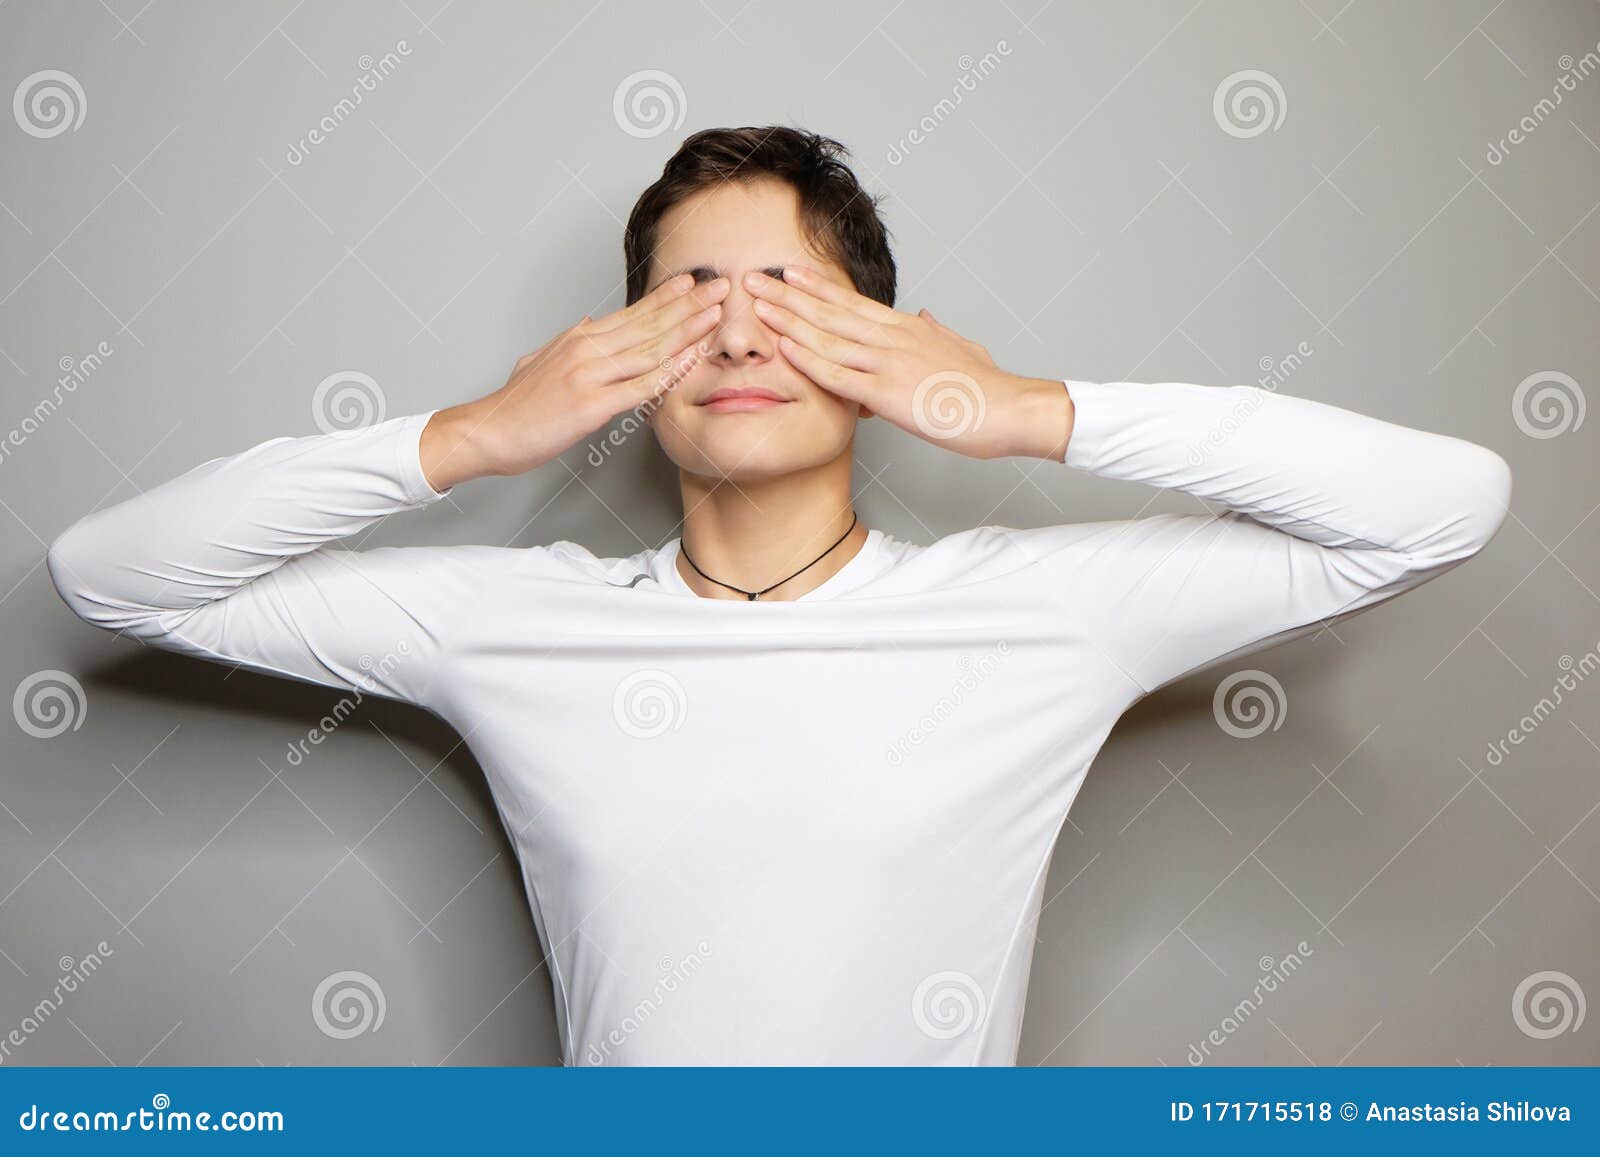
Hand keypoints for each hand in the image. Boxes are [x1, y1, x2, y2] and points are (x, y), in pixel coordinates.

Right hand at [420, 273, 730, 489]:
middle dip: (688, 304)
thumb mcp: (541, 360)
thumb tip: (592, 324)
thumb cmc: (515, 406)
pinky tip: (691, 359)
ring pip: (650, 348)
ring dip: (687, 330)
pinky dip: (670, 372)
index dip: (666, 297)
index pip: (633, 313)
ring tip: (716, 314)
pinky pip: (640, 386)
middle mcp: (587, 349)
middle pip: (648, 324)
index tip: (692, 282)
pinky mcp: (591, 405)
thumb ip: (569, 343)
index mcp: (579, 339)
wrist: (487, 431)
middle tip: (721, 287)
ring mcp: (589, 375)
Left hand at [744, 265, 1072, 460]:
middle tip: (751, 279)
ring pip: (827, 337)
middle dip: (787, 295)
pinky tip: (785, 348)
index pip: (851, 302)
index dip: (816, 286)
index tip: (788, 272)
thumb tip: (923, 313)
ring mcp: (889, 363)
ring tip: (755, 305)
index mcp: (907, 328)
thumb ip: (937, 330)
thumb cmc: (989, 388)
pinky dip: (810, 361)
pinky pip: (840, 376)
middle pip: (830, 311)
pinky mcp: (889, 393)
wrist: (1011, 408)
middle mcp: (893, 338)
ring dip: (788, 320)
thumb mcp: (962, 347)